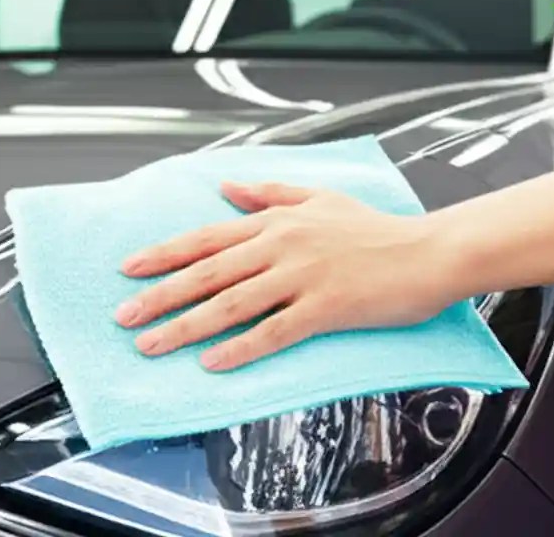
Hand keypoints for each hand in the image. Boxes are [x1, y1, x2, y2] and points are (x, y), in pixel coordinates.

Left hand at [115, 181, 461, 371]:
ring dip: (186, 326)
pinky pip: (273, 332)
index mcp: (276, 222)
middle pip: (208, 272)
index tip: (130, 269)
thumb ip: (269, 194)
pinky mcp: (325, 307)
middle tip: (124, 316)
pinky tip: (213, 363)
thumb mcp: (319, 197)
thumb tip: (225, 189)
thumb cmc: (377, 229)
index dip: (164, 254)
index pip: (207, 237)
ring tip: (153, 344)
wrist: (429, 251)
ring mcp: (302, 277)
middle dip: (160, 296)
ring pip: (231, 304)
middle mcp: (282, 245)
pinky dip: (240, 348)